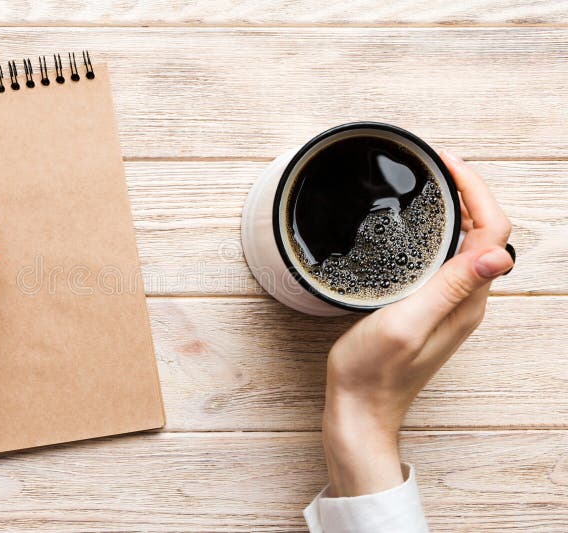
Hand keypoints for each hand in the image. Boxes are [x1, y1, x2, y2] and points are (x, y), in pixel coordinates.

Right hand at [322, 151, 513, 496]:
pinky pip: (448, 260)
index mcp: (465, 301)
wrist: (359, 408)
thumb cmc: (373, 371)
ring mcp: (450, 306)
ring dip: (457, 209)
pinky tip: (418, 226)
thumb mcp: (406, 324)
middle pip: (486, 233)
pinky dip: (440, 232)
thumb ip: (449, 289)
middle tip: (438, 163)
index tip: (446, 163)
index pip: (492, 232)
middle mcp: (465, 301)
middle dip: (470, 191)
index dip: (475, 190)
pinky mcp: (431, 309)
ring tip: (431, 183)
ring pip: (469, 245)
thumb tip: (499, 255)